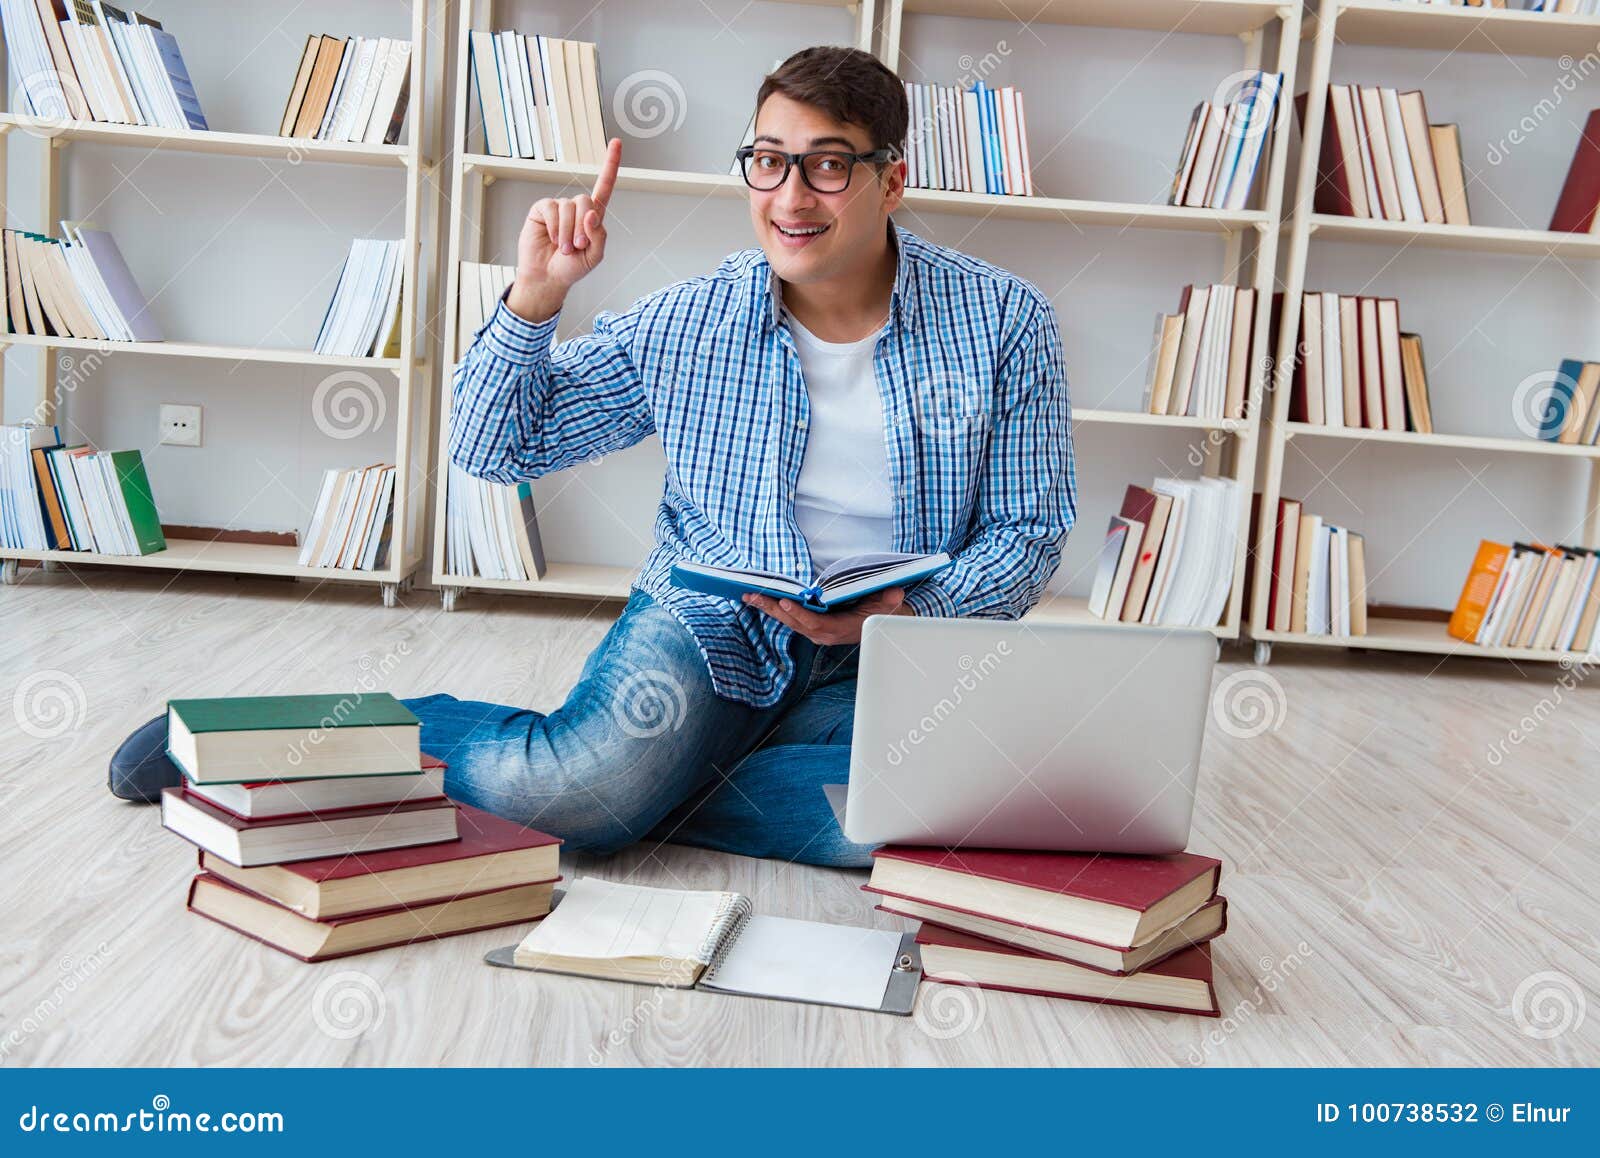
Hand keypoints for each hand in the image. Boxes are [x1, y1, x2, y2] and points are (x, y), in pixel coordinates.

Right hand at [506, 138, 621, 321]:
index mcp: (593, 216)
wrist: (547, 277)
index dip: (611, 164)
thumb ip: (599, 235)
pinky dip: (553, 227)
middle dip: (582, 227)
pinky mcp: (541, 210)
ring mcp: (558, 207)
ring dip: (566, 233)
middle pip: (585, 201)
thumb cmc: (571, 268)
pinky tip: (550, 239)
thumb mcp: (595, 256)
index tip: (616, 142)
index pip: (604, 186)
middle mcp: (576, 208)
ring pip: (568, 208)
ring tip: (563, 248)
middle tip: (576, 247)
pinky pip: (551, 209)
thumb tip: (592, 212)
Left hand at [743, 587, 911, 645]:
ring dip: (768, 608)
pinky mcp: (812, 628)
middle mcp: (824, 634)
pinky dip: (775, 609)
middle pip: (794, 623)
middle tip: (753, 595)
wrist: (883, 625)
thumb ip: (889, 601)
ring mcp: (816, 632)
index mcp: (840, 629)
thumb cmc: (883, 613)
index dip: (800, 614)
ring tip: (748, 596)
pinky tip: (761, 600)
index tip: (785, 602)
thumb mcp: (889, 605)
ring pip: (788, 622)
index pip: (816, 623)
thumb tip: (895, 594)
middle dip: (773, 609)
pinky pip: (790, 619)